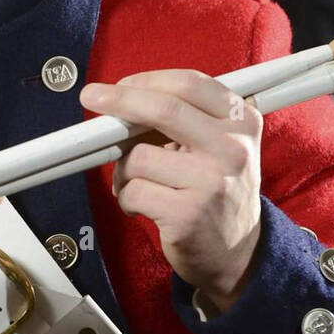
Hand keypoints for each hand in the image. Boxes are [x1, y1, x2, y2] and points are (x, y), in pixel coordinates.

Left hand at [79, 69, 263, 312]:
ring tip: (139, 184)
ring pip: (139, 156)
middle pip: (164, 109)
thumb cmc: (215, 190)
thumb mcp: (218, 146)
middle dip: (119, 100)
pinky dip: (125, 197)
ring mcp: (211, 182)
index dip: (147, 80)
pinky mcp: (187, 214)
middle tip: (91, 96)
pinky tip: (142, 206)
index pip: (190, 84)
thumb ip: (182, 120)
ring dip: (124, 170)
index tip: (120, 84)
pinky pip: (132, 191)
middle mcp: (232, 149)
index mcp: (242, 121)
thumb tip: (121, 104)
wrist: (237, 252)